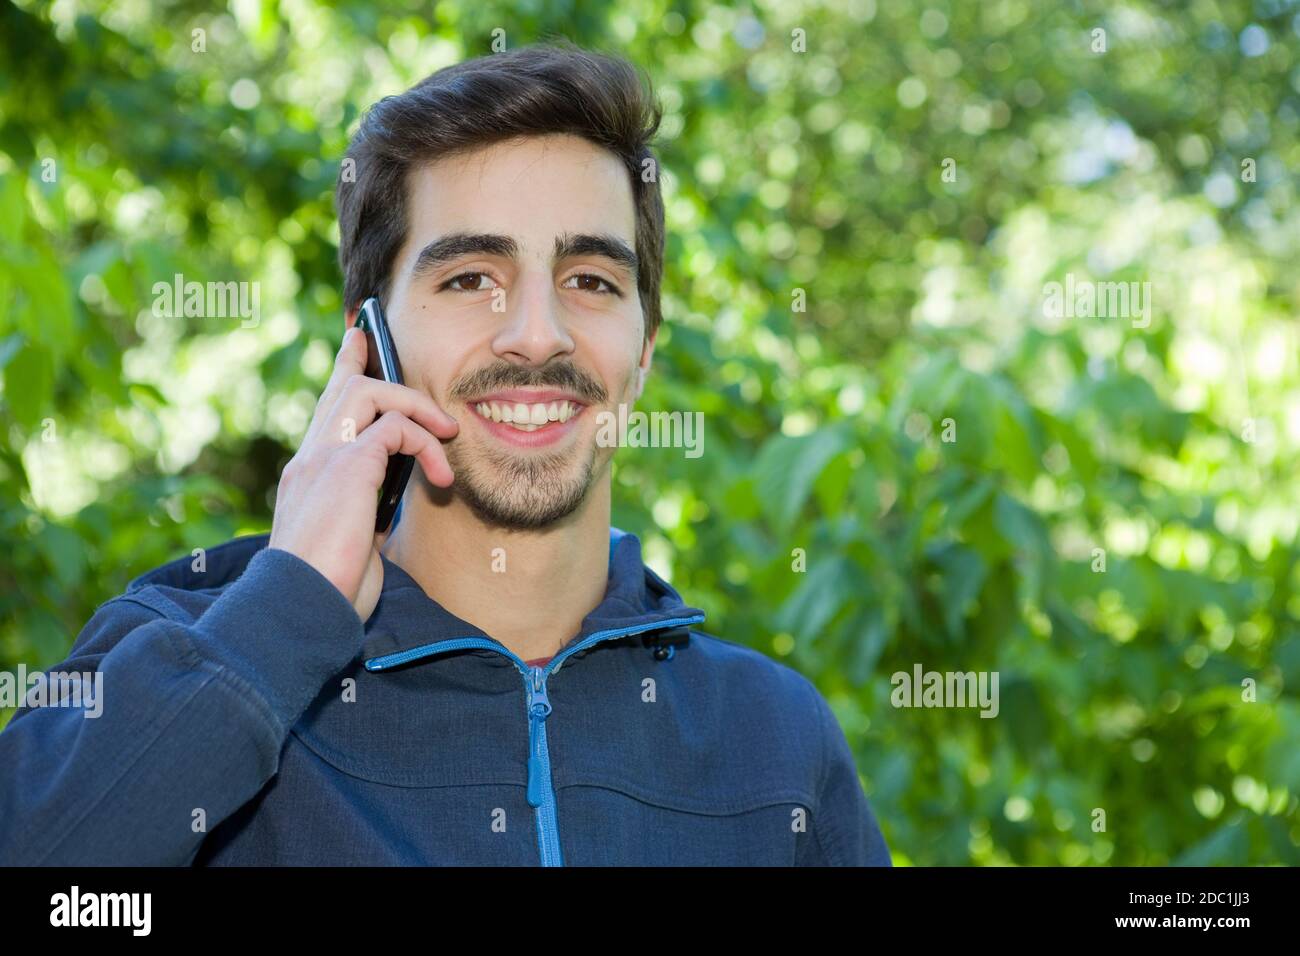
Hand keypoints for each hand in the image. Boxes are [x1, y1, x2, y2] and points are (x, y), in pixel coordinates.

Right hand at [268, 325, 457, 620]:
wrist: (301, 608)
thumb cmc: (327, 589)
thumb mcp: (351, 544)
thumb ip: (364, 517)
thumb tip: (389, 513)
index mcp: (308, 476)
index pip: (326, 414)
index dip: (343, 374)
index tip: (357, 345)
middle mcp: (311, 459)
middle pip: (343, 389)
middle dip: (374, 364)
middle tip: (404, 361)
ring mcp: (325, 458)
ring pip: (369, 392)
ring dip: (417, 407)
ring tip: (446, 435)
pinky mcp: (348, 467)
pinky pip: (396, 428)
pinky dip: (426, 443)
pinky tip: (440, 476)